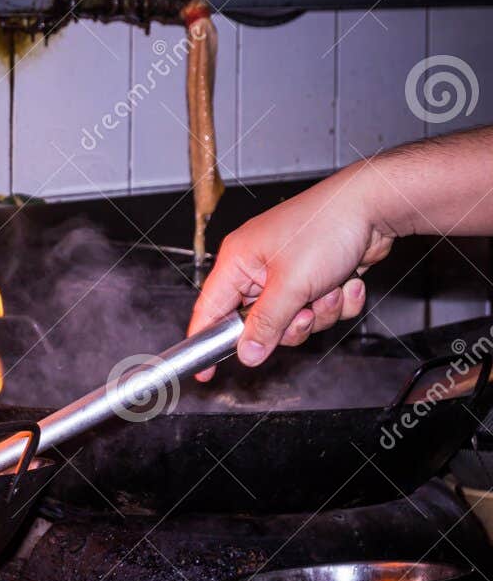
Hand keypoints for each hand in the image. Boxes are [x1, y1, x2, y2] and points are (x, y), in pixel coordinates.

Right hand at [188, 165, 395, 377]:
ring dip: (318, 313)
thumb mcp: (291, 284)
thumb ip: (265, 324)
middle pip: (258, 322)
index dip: (205, 342)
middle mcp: (258, 267)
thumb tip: (245, 354)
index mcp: (238, 261)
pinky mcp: (315, 276)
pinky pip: (318, 309)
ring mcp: (288, 272)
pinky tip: (346, 282)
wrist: (375, 206)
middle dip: (289, 324)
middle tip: (304, 313)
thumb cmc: (326, 226)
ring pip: (293, 319)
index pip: (210, 309)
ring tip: (330, 289)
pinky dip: (336, 302)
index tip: (205, 373)